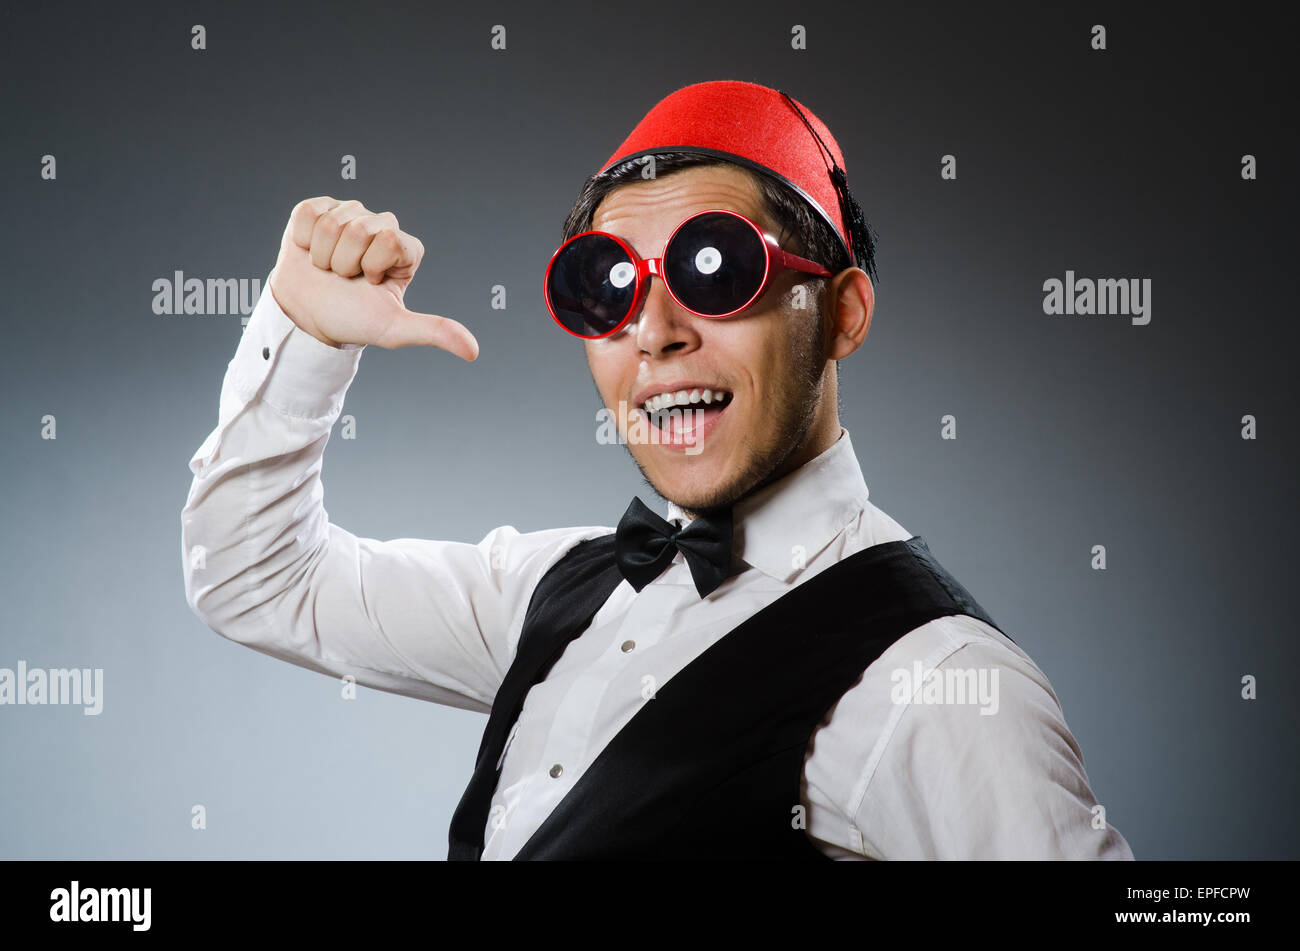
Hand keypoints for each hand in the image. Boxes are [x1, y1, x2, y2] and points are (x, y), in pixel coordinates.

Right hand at [267, 197, 477, 359]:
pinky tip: (312, 252)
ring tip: (329, 268)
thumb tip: (473, 351)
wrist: (307, 316)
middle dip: (346, 262)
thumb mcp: (394, 329)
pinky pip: (309, 214)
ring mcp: (350, 213)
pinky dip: (304, 240)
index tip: (370, 283)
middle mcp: (381, 225)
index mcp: (405, 248)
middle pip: (359, 229)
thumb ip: (434, 332)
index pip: (390, 239)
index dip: (372, 265)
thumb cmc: (352, 319)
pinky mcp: (319, 208)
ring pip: (333, 222)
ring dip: (324, 255)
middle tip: (346, 278)